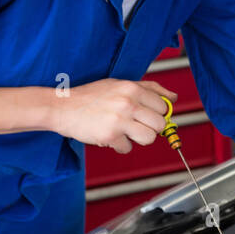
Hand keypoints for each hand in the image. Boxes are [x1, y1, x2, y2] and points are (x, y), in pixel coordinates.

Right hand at [50, 78, 175, 153]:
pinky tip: (109, 136)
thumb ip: (148, 89)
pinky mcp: (110, 135)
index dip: (157, 114)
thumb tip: (173, 98)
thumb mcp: (119, 85)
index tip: (148, 117)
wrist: (61, 107)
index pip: (164, 106)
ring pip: (149, 138)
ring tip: (125, 132)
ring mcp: (119, 119)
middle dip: (150, 128)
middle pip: (160, 124)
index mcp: (132, 88)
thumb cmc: (90, 96)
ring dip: (138, 139)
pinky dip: (119, 146)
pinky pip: (128, 148)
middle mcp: (128, 102)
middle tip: (135, 125)